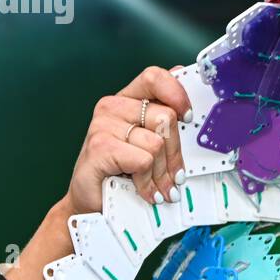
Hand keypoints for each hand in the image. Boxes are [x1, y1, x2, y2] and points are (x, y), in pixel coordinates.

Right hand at [64, 65, 192, 215]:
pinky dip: (148, 181)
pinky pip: (143, 161)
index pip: (155, 77)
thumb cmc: (121, 172)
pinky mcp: (99, 147)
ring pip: (157, 144)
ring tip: (158, 187)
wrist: (92, 202)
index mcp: (127, 100)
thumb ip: (164, 116)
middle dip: (175, 154)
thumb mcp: (148, 142)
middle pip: (165, 118)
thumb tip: (181, 77)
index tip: (187, 118)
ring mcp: (102, 125)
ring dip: (162, 174)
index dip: (177, 94)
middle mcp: (112, 107)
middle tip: (174, 176)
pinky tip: (145, 191)